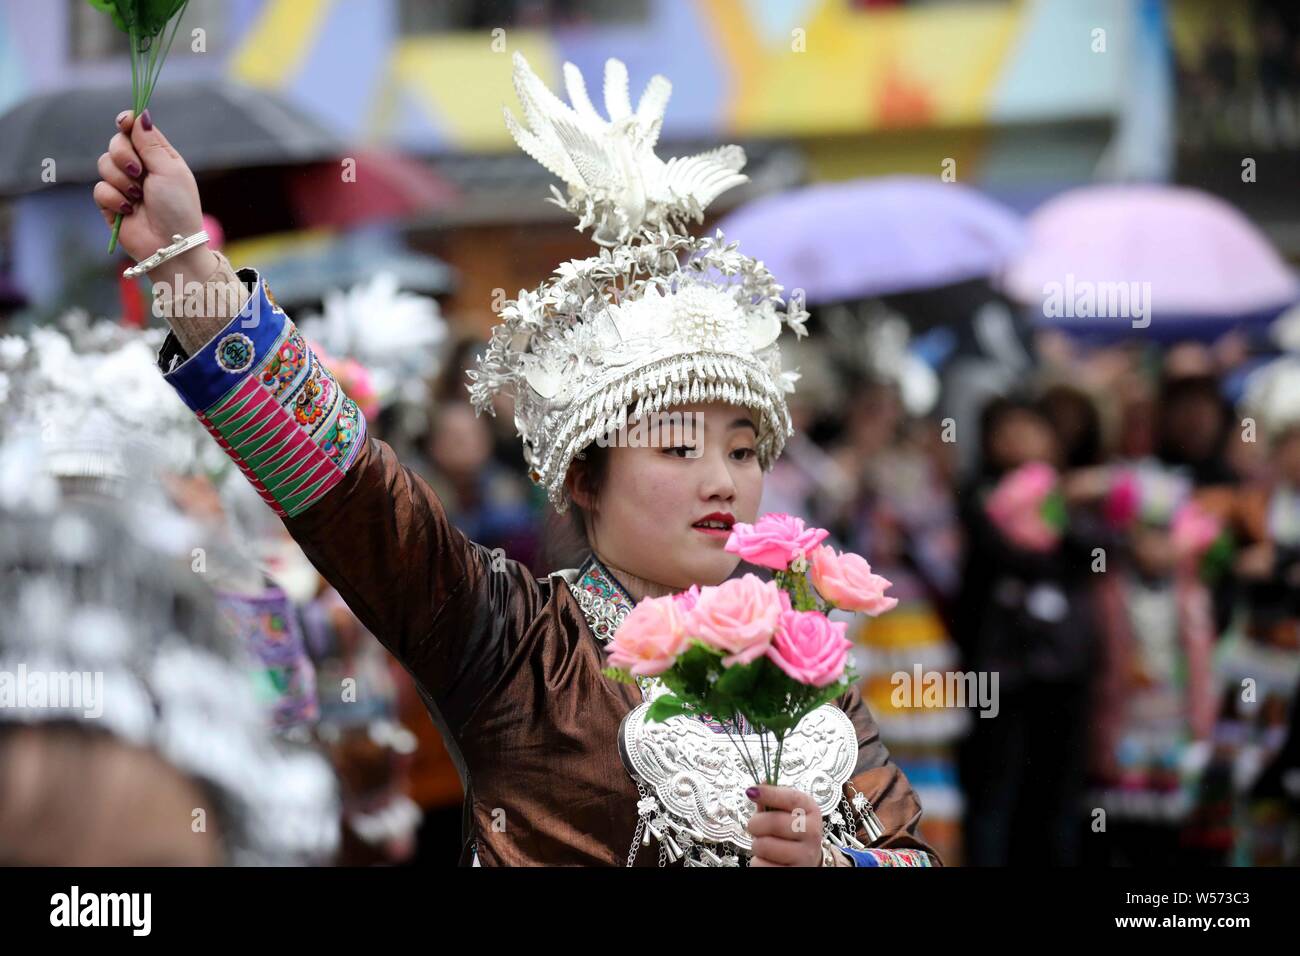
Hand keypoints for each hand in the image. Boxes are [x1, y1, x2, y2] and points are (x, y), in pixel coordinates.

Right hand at [92, 109, 214, 284]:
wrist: (169, 245)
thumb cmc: (177, 208)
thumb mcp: (169, 170)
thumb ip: (151, 143)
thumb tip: (140, 114)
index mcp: (159, 158)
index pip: (136, 130)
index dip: (127, 123)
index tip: (123, 122)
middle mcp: (141, 169)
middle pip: (115, 143)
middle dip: (123, 155)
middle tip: (139, 172)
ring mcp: (124, 186)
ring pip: (103, 164)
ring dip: (121, 180)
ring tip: (137, 197)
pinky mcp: (111, 204)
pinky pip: (99, 188)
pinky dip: (114, 198)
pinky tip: (128, 211)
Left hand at [745, 784, 824, 866]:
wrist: (807, 861)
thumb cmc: (792, 833)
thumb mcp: (786, 813)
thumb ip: (771, 800)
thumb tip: (757, 786)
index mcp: (811, 811)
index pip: (791, 798)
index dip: (769, 793)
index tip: (752, 791)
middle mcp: (812, 832)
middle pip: (773, 822)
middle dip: (755, 824)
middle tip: (755, 826)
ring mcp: (805, 855)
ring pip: (764, 845)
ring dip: (757, 845)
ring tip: (766, 844)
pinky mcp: (794, 872)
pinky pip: (762, 865)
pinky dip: (759, 862)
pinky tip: (769, 859)